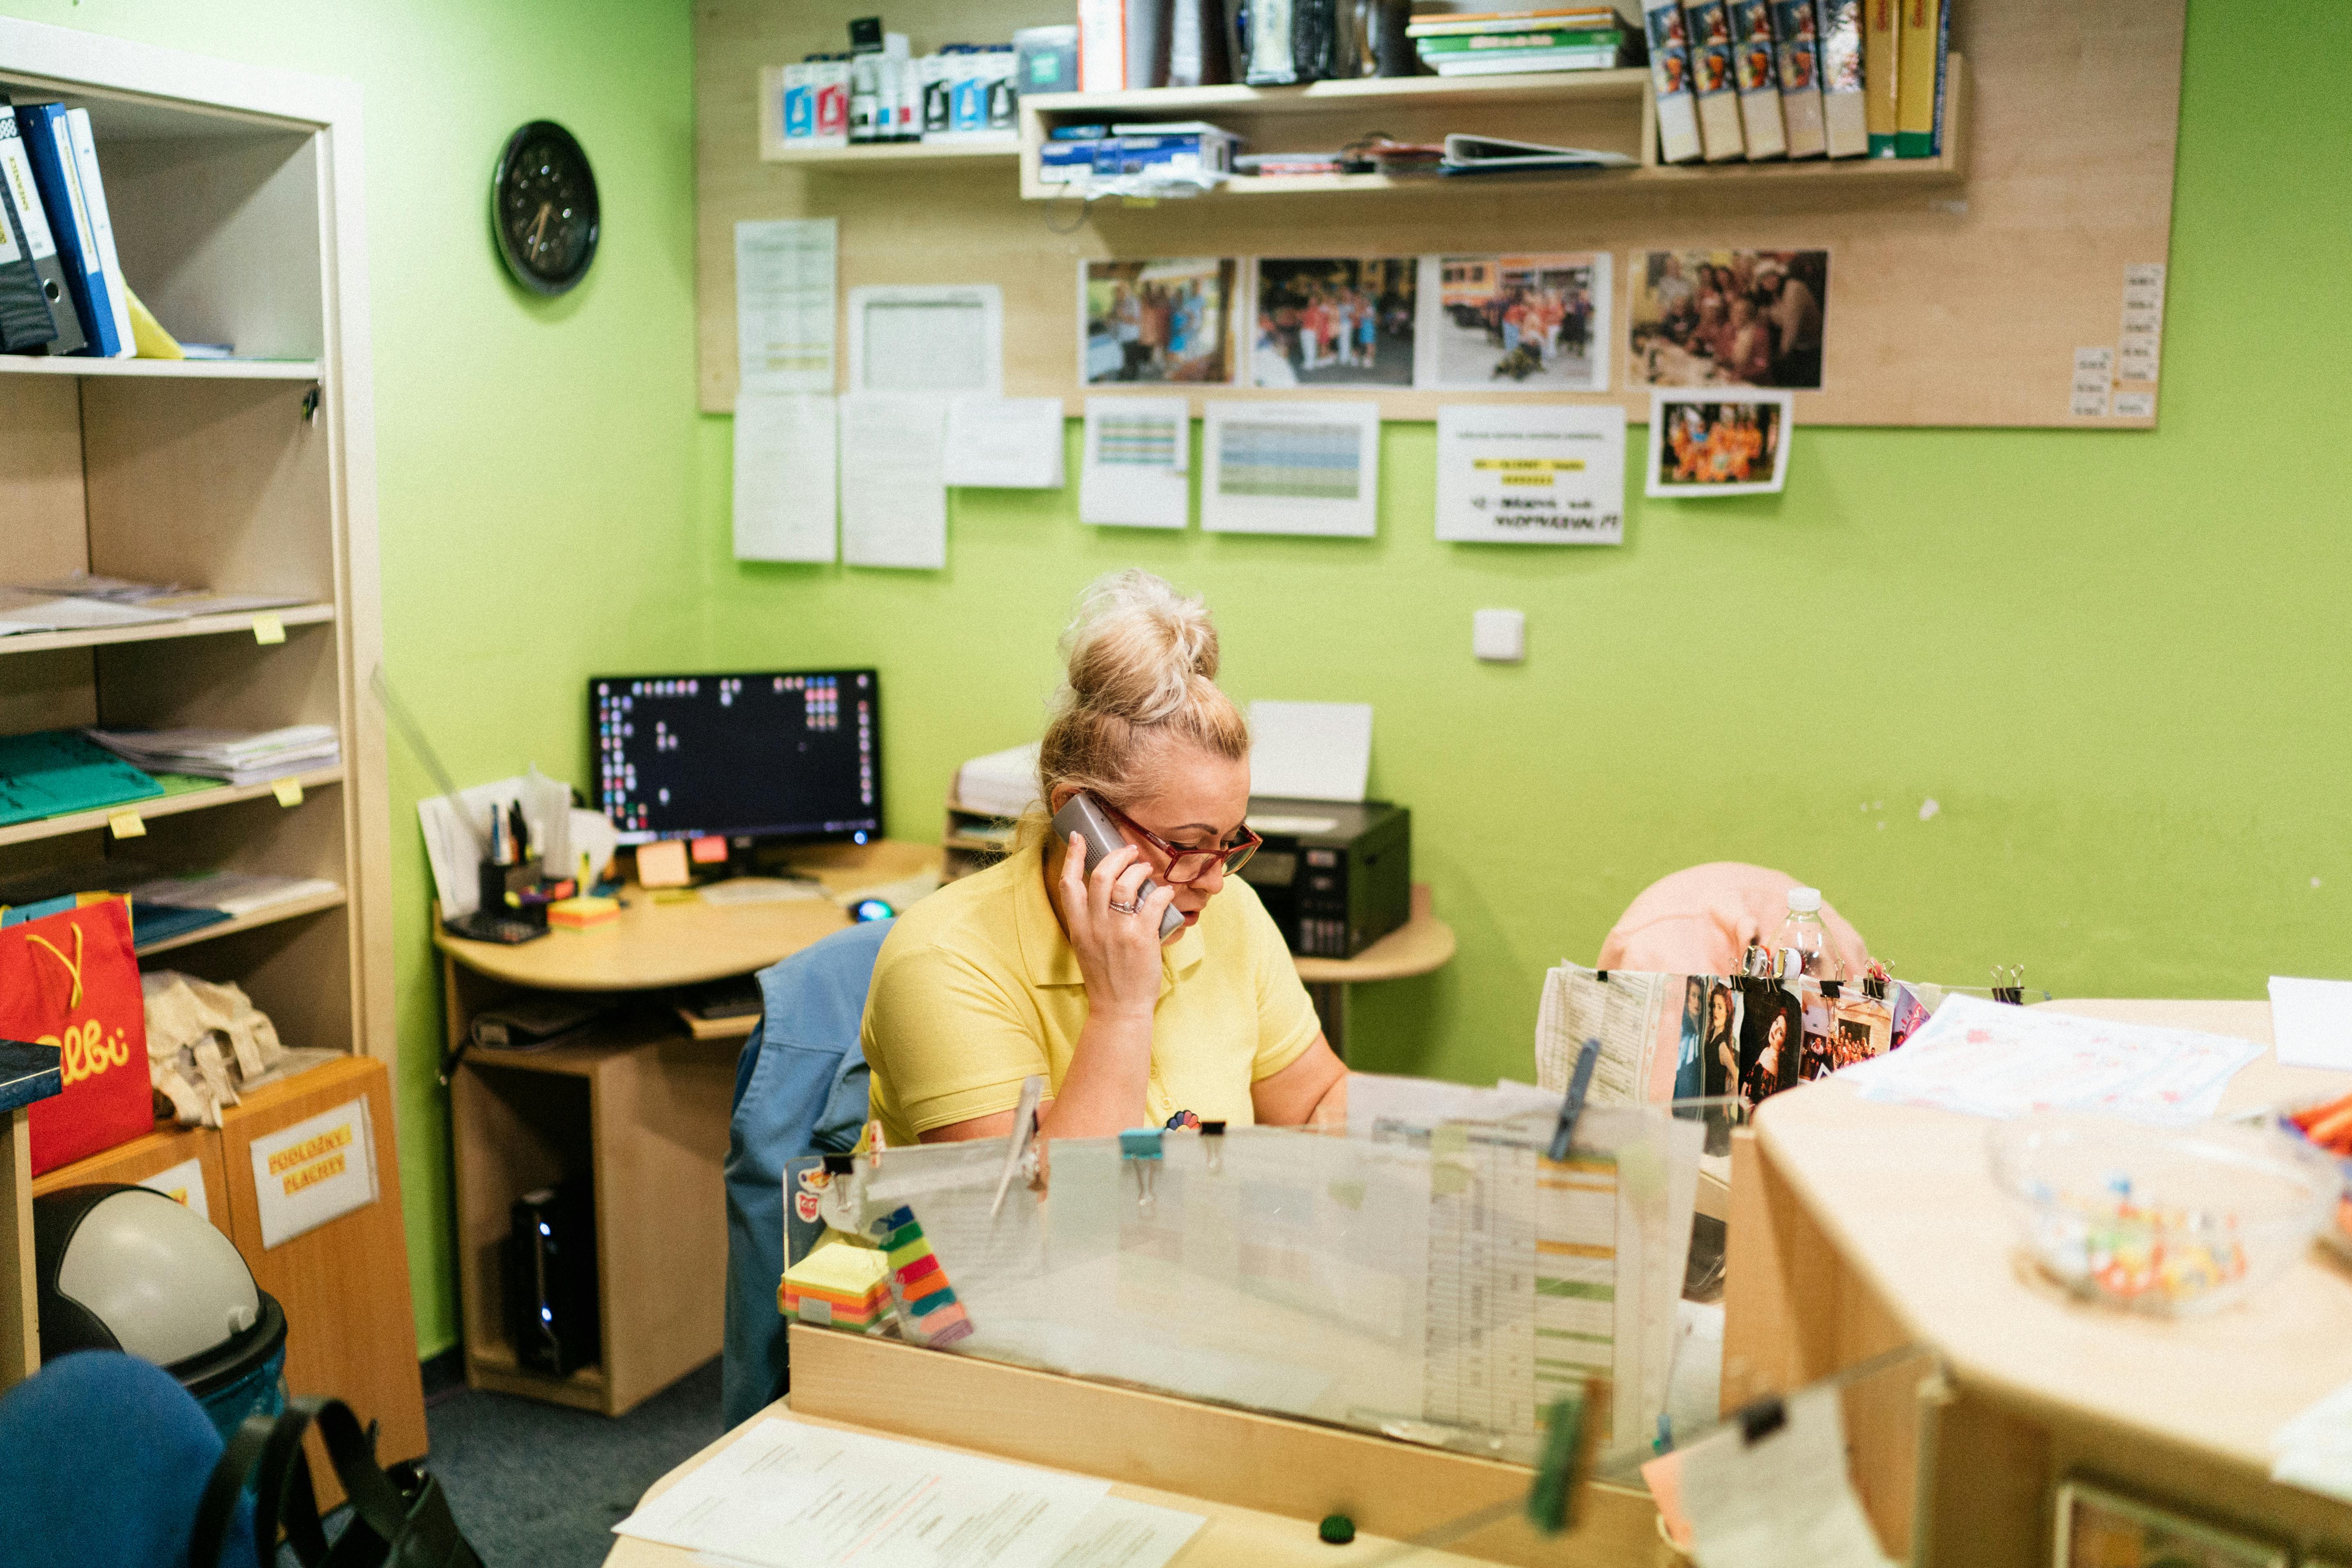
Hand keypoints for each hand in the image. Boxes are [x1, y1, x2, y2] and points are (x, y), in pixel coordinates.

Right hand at [1057, 832, 1175, 1022]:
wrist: (1119, 1009)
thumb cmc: (1107, 978)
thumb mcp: (1088, 947)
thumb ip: (1093, 920)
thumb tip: (1112, 892)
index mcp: (1078, 926)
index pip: (1069, 883)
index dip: (1073, 856)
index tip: (1079, 837)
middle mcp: (1095, 926)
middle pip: (1100, 876)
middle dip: (1117, 857)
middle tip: (1131, 852)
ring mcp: (1118, 931)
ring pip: (1126, 884)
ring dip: (1140, 870)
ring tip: (1148, 870)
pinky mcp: (1142, 938)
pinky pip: (1154, 902)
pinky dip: (1163, 893)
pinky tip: (1167, 894)